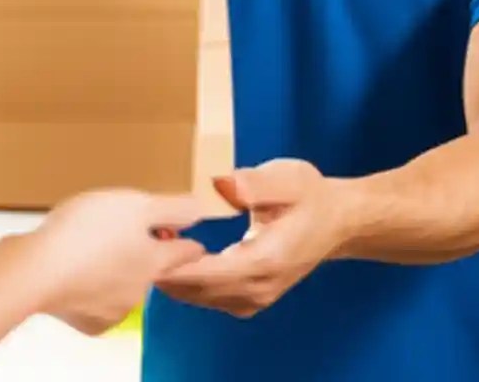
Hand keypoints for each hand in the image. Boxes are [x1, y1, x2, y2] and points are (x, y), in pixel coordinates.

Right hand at [29, 190, 206, 334]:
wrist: (34, 272)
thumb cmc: (84, 231)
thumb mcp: (135, 204)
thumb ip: (173, 208)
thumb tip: (199, 211)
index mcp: (157, 260)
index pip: (189, 251)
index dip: (180, 234)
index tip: (167, 225)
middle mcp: (142, 289)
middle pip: (152, 266)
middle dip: (139, 248)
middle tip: (112, 226)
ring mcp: (116, 310)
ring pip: (123, 283)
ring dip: (112, 266)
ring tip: (85, 244)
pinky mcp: (90, 322)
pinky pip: (97, 301)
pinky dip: (89, 288)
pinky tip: (72, 270)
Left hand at [156, 159, 350, 317]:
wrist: (337, 222)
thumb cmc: (311, 197)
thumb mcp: (289, 178)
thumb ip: (257, 183)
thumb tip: (224, 184)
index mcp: (266, 261)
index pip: (208, 272)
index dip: (175, 261)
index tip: (150, 240)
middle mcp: (258, 289)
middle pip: (196, 289)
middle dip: (165, 265)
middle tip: (141, 234)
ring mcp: (254, 299)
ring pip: (197, 296)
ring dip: (172, 273)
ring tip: (153, 240)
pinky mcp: (249, 300)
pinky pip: (207, 297)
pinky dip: (186, 280)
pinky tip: (174, 255)